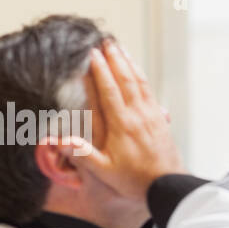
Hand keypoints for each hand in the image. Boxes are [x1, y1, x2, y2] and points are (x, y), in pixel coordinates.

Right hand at [70, 41, 184, 199]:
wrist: (169, 186)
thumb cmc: (135, 181)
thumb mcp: (104, 172)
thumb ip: (82, 154)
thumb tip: (59, 139)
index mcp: (123, 125)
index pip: (109, 91)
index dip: (99, 70)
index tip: (90, 53)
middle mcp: (138, 115)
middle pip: (125, 80)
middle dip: (113, 59)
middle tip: (103, 41)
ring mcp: (151, 115)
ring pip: (139, 82)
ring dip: (128, 63)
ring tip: (118, 47)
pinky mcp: (160, 119)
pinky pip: (149, 91)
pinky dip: (141, 76)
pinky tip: (136, 69)